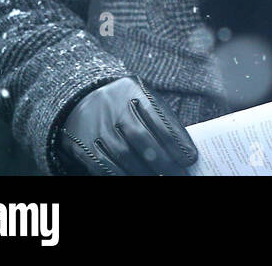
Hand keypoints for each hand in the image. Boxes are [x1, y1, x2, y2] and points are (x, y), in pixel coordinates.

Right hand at [56, 77, 198, 175]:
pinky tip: (134, 179)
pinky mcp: (84, 144)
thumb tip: (182, 148)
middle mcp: (114, 108)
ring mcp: (97, 127)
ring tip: (162, 179)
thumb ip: (159, 119)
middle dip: (164, 161)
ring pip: (124, 155)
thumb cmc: (124, 102)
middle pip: (142, 138)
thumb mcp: (142, 98)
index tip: (191, 158)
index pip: (159, 118)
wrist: (81, 97)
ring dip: (144, 172)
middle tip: (179, 174)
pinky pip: (105, 165)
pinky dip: (122, 175)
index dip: (176, 140)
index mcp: (134, 91)